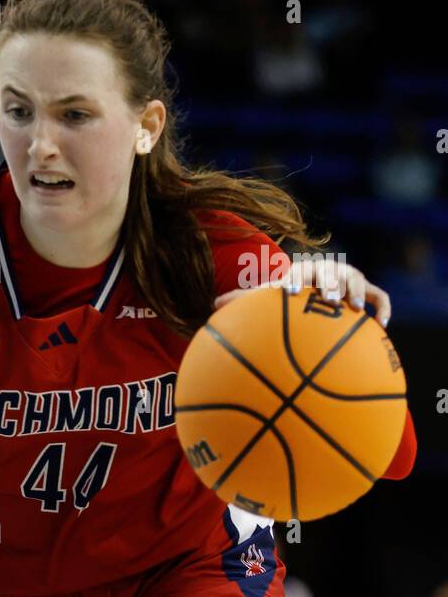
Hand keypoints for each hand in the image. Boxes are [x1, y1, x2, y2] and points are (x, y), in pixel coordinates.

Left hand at [214, 256, 390, 327]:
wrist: (315, 288)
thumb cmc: (287, 297)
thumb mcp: (268, 297)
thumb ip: (244, 300)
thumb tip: (213, 305)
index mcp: (300, 272)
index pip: (297, 272)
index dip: (293, 280)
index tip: (289, 292)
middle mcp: (325, 272)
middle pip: (329, 272)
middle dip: (329, 283)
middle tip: (328, 298)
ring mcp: (347, 279)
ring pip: (355, 279)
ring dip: (355, 291)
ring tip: (353, 308)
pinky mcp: (364, 290)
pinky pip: (378, 296)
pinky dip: (382, 307)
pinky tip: (382, 325)